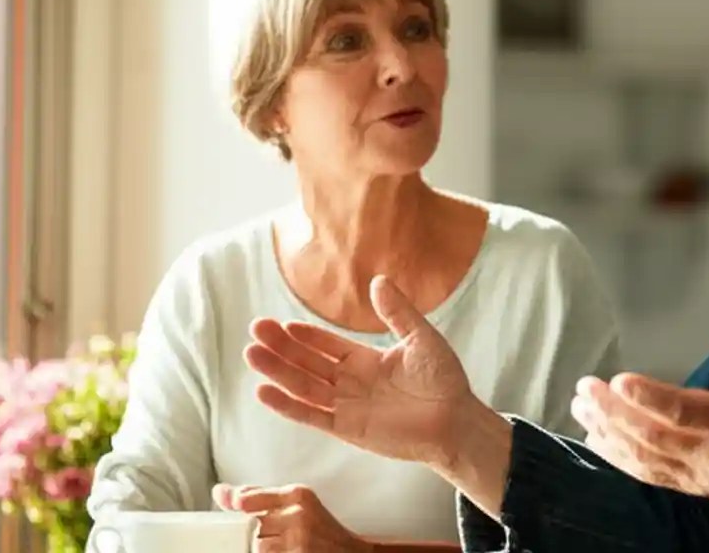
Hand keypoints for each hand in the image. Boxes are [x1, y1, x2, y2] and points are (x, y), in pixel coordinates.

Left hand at [213, 483, 370, 552]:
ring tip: (279, 548)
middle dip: (254, 535)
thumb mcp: (297, 504)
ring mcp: (298, 543)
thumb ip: (260, 496)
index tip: (233, 507)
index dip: (237, 506)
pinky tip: (283, 551)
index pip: (249, 499)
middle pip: (251, 528)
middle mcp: (297, 516)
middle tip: (270, 536)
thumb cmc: (321, 529)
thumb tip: (220, 492)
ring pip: (257, 548)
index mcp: (297, 495)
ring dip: (263, 551)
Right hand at [244, 275, 512, 516]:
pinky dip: (287, 405)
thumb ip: (398, 313)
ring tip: (252, 354)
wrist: (455, 422)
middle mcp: (351, 382)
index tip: (281, 323)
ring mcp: (346, 406)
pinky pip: (311, 415)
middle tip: (256, 329)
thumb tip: (377, 280)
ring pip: (303, 386)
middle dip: (282, 347)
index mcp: (365, 360)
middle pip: (308, 363)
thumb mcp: (421, 338)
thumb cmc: (443, 380)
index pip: (326, 345)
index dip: (305, 335)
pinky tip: (265, 391)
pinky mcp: (346, 429)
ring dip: (278, 371)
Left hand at [572, 316, 708, 534]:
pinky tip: (598, 438)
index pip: (686, 412)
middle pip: (653, 436)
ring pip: (645, 458)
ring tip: (581, 406)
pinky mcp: (695, 485)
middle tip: (585, 387)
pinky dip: (619, 457)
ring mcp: (702, 475)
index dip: (650, 397)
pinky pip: (650, 474)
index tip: (619, 379)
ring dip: (609, 433)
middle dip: (614, 412)